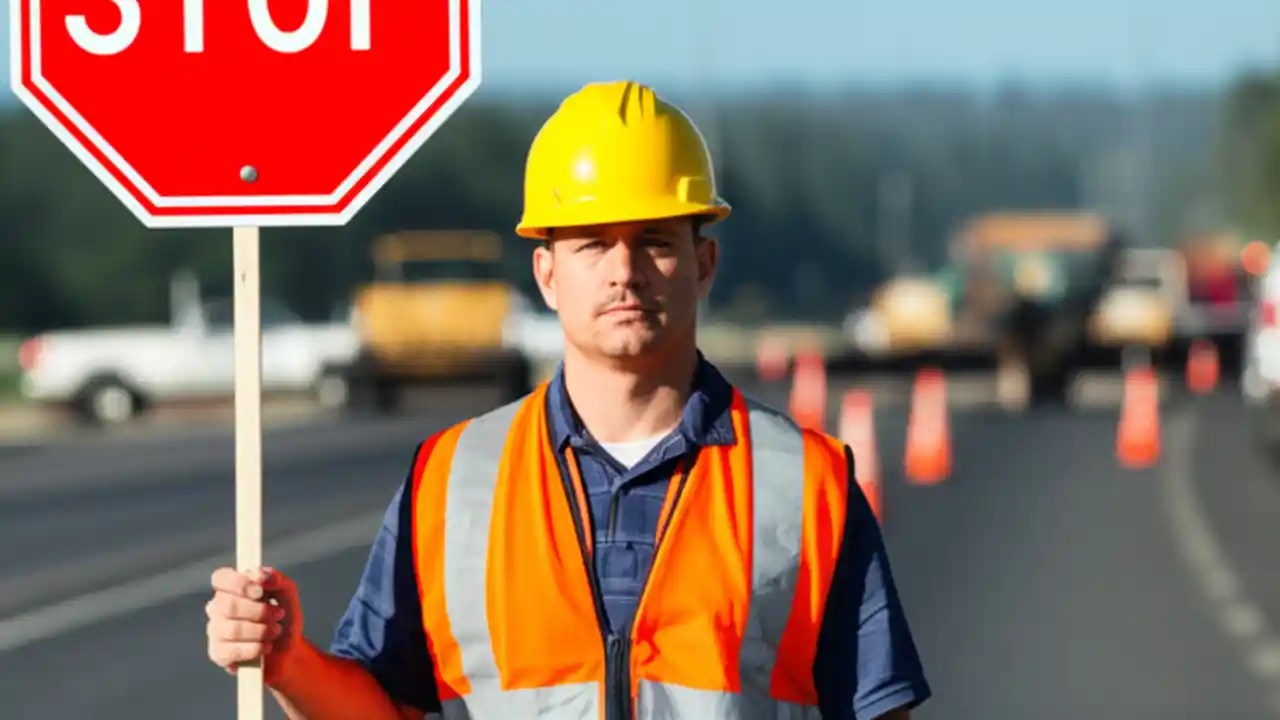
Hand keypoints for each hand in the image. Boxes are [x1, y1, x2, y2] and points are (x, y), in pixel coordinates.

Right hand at [206, 566, 303, 685]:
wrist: (289, 650)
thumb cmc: (283, 618)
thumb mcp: (287, 593)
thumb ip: (276, 578)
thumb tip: (259, 575)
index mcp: (231, 588)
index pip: (221, 578)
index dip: (239, 584)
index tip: (260, 591)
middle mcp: (218, 608)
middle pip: (228, 605)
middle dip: (259, 611)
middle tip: (279, 615)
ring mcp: (215, 631)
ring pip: (232, 629)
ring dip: (261, 631)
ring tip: (276, 631)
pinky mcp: (218, 654)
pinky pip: (232, 651)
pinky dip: (255, 648)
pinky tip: (266, 646)